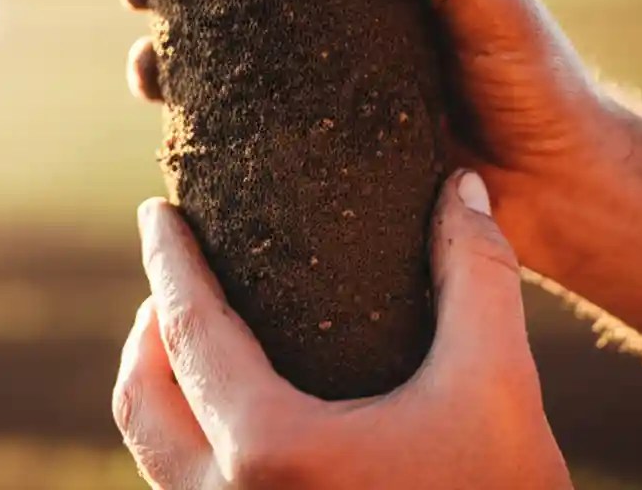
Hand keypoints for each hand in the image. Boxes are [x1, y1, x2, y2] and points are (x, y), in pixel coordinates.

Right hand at [100, 0, 623, 273]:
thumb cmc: (533, 81)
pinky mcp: (307, 162)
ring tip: (147, 63)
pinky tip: (171, 130)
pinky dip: (191, 130)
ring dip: (157, 55)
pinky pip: (234, 141)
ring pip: (208, 65)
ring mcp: (306, 96)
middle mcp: (318, 31)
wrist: (555, 187)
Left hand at [113, 170, 571, 488]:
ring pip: (155, 453)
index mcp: (270, 453)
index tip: (158, 212)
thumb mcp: (500, 389)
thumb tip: (459, 187)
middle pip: (142, 398)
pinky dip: (187, 433)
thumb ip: (477, 278)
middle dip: (149, 324)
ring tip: (197, 332)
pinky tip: (236, 409)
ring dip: (161, 382)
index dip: (168, 262)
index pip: (189, 332)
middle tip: (177, 270)